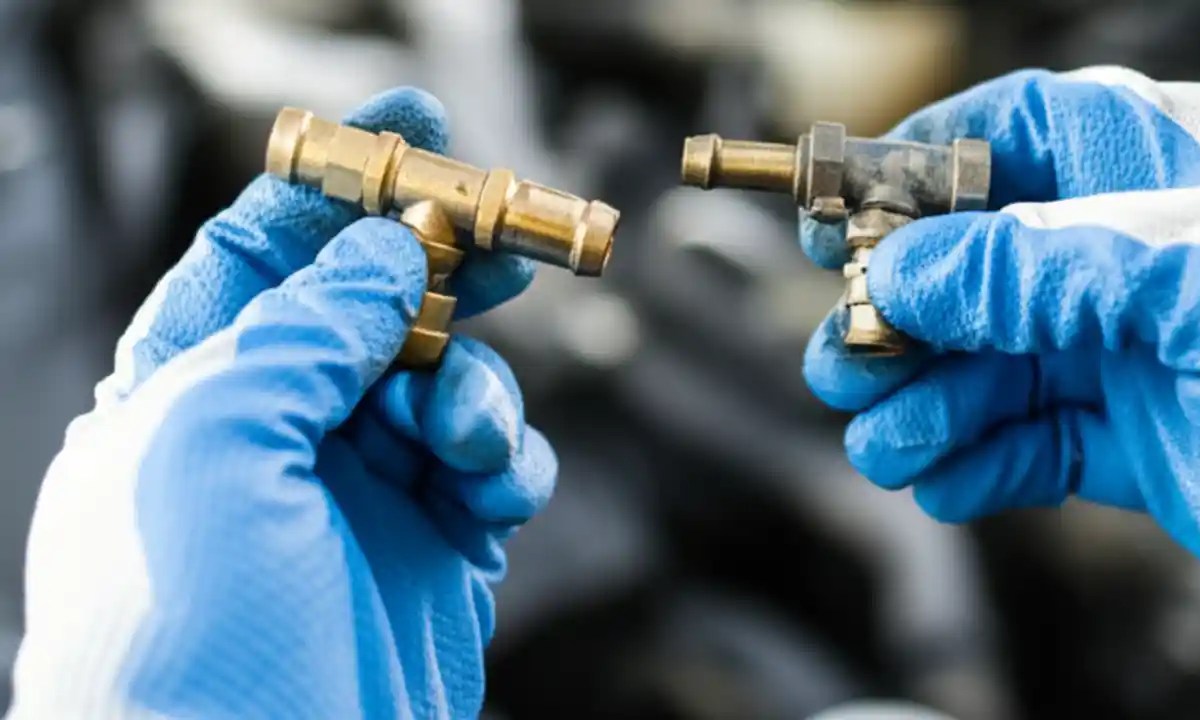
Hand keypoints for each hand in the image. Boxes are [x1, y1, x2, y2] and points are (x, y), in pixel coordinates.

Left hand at [8, 89, 554, 718]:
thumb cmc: (182, 632)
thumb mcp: (215, 439)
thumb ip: (306, 327)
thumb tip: (391, 248)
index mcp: (195, 388)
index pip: (266, 252)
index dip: (339, 179)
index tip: (415, 120)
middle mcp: (283, 431)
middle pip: (381, 306)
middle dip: (446, 267)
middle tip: (511, 236)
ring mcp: (366, 491)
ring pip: (454, 381)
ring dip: (480, 389)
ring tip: (463, 434)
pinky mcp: (441, 548)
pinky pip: (500, 466)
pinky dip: (513, 461)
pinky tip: (495, 489)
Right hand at [800, 67, 1199, 618]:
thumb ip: (1046, 267)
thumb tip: (913, 266)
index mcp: (1166, 173)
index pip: (1014, 135)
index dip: (914, 171)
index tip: (837, 217)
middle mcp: (1137, 255)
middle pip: (974, 262)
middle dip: (900, 313)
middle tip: (849, 358)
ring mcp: (1132, 351)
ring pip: (986, 362)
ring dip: (921, 402)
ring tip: (888, 439)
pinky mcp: (1132, 440)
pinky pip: (1024, 442)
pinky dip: (972, 463)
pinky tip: (944, 477)